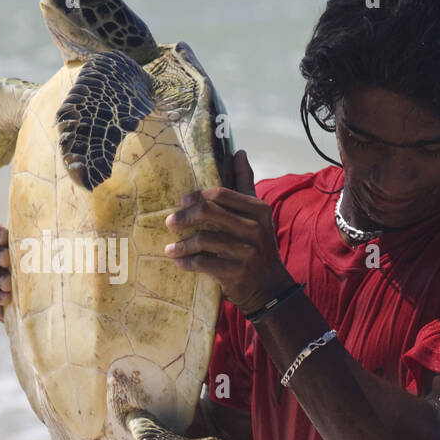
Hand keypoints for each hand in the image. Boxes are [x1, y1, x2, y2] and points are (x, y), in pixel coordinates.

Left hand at [163, 150, 293, 313]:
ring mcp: (247, 251)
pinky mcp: (237, 273)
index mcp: (258, 210)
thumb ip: (245, 184)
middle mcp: (255, 228)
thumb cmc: (256, 246)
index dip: (197, 195)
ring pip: (204, 239)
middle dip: (184, 217)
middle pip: (209, 212)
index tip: (182, 201)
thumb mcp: (257, 215)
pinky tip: (180, 262)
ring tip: (171, 249)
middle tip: (170, 223)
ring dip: (181, 245)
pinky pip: (203, 263)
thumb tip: (239, 152)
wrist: (269, 287)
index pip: (221, 194)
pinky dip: (187, 262)